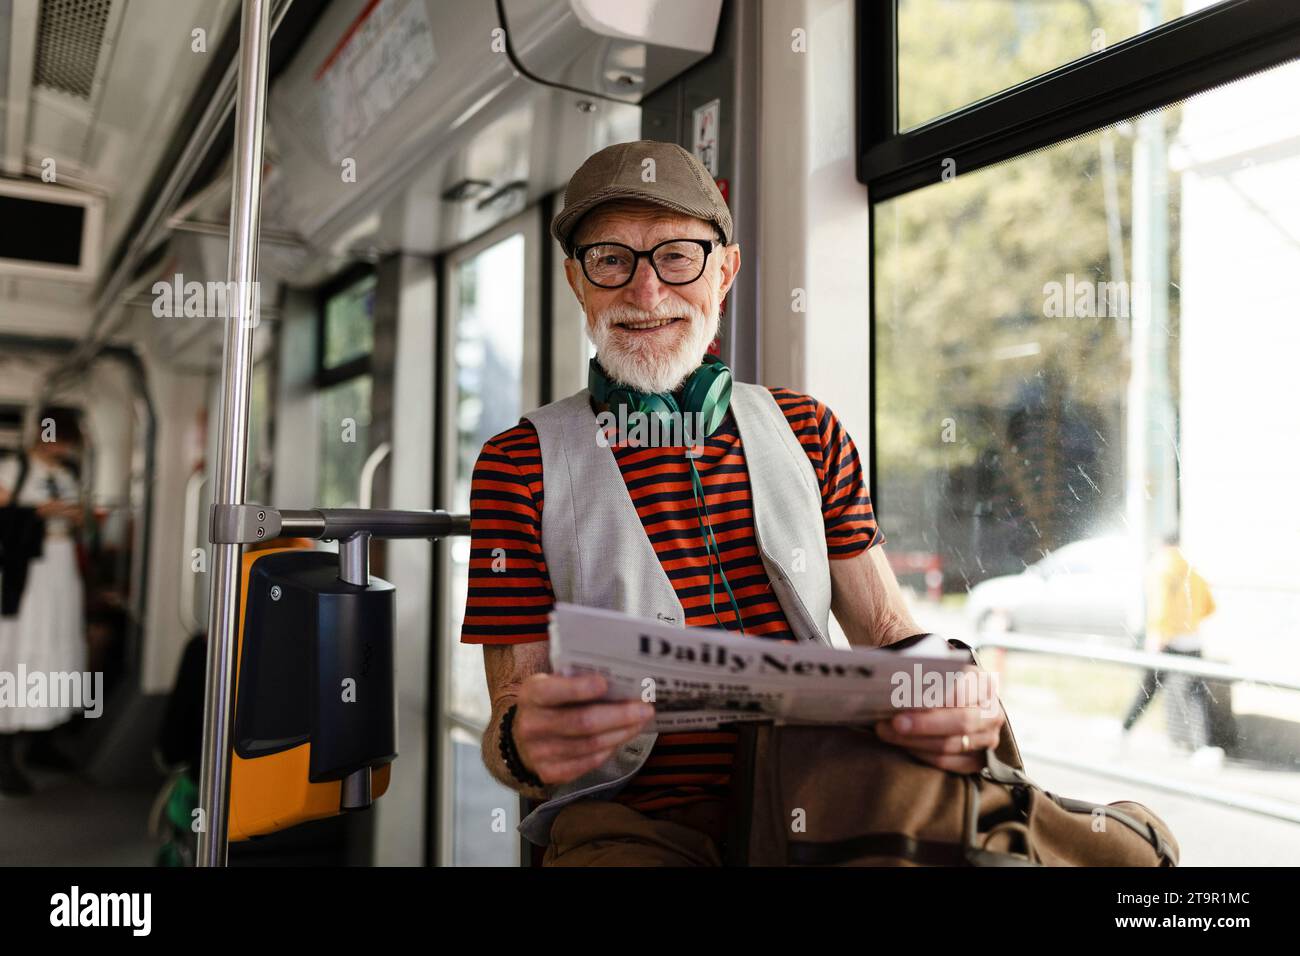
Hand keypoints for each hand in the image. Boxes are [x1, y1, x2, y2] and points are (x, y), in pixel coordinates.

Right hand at [511, 673, 654, 786]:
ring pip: (590, 745)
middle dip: (618, 716)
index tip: (605, 683)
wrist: (525, 737)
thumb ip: (578, 679)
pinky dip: (609, 749)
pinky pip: (588, 763)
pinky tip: (622, 737)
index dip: (579, 688)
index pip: (554, 691)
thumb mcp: (554, 683)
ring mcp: (539, 752)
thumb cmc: (552, 702)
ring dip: (621, 733)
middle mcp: (531, 725)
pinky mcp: (550, 772)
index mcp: (531, 694)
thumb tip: (621, 678)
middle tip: (645, 709)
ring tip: (640, 722)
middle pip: (581, 722)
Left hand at [874, 671, 1004, 773]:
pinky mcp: (979, 760)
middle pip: (960, 722)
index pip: (962, 692)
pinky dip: (923, 755)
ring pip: (951, 745)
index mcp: (984, 684)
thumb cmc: (939, 682)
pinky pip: (949, 763)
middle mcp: (992, 712)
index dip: (934, 697)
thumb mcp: (937, 672)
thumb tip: (891, 686)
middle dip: (923, 724)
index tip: (903, 700)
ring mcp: (989, 739)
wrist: (958, 701)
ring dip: (915, 741)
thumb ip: (922, 677)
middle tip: (894, 723)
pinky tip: (903, 745)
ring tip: (887, 732)